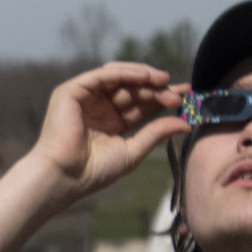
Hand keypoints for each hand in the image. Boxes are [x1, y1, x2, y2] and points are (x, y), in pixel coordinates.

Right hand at [28, 62, 189, 201]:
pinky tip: (145, 77)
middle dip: (157, 88)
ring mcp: (85, 96)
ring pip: (119, 77)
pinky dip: (125, 73)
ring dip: (144, 76)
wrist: (65, 177)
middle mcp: (98, 106)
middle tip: (180, 92)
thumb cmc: (94, 171)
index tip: (186, 97)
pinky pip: (103, 75)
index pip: (141, 104)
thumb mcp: (132, 151)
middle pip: (133, 89)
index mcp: (111, 122)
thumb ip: (156, 134)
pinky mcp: (72, 90)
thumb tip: (186, 123)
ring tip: (165, 81)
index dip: (162, 98)